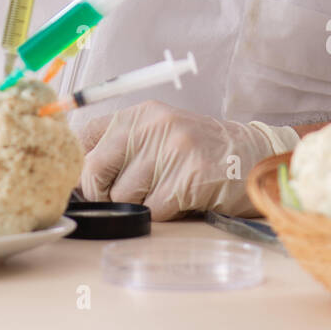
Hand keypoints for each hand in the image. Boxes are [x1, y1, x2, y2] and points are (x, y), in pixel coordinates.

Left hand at [79, 100, 295, 219]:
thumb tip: (76, 179)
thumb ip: (121, 148)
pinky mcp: (190, 175)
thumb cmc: (200, 152)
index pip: (83, 137)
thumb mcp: (158, 136)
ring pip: (123, 196)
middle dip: (102, 195)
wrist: (254, 156)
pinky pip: (153, 210)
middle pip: (94, 171)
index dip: (79, 168)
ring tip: (163, 194)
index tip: (84, 184)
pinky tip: (181, 201)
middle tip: (122, 199)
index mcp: (138, 114)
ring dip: (139, 206)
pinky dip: (162, 215)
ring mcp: (172, 148)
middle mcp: (152, 125)